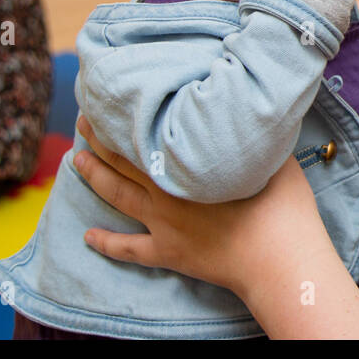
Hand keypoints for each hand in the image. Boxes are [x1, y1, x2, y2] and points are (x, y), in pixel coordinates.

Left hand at [73, 115, 324, 301]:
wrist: (278, 257)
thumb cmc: (281, 203)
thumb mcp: (272, 152)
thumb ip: (249, 131)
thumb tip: (244, 104)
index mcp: (187, 163)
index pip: (141, 135)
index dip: (120, 118)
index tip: (106, 100)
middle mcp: (166, 191)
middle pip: (122, 162)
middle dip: (99, 140)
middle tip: (84, 121)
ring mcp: (163, 225)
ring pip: (118, 197)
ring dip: (94, 178)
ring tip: (77, 162)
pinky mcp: (169, 253)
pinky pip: (129, 249)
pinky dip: (106, 243)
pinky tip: (88, 237)